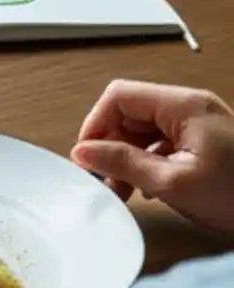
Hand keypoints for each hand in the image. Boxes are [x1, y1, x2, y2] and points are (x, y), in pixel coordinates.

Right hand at [72, 79, 233, 233]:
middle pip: (129, 112)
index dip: (95, 124)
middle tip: (103, 179)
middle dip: (110, 144)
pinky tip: (146, 189)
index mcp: (183, 106)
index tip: (87, 157)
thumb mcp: (174, 182)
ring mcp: (198, 124)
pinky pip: (161, 143)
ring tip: (122, 190)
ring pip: (143, 129)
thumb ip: (124, 163)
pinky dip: (146, 163)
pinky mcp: (204, 142)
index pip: (119, 96)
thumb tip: (82, 152)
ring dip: (126, 157)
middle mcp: (189, 107)